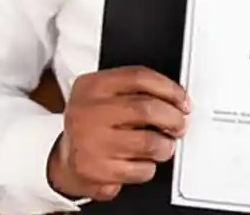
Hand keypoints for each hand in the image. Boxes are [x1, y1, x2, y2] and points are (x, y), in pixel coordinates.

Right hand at [47, 66, 190, 201]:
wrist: (67, 160)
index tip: (182, 100)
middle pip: (146, 109)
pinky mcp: (97, 171)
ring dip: (165, 146)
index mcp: (92, 86)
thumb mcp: (104, 96)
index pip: (139, 77)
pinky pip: (141, 169)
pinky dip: (149, 168)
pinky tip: (141, 163)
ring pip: (149, 142)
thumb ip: (134, 90)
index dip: (169, 88)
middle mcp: (88, 112)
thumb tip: (176, 98)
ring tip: (163, 146)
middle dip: (173, 118)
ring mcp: (91, 142)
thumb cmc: (94, 125)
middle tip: (179, 125)